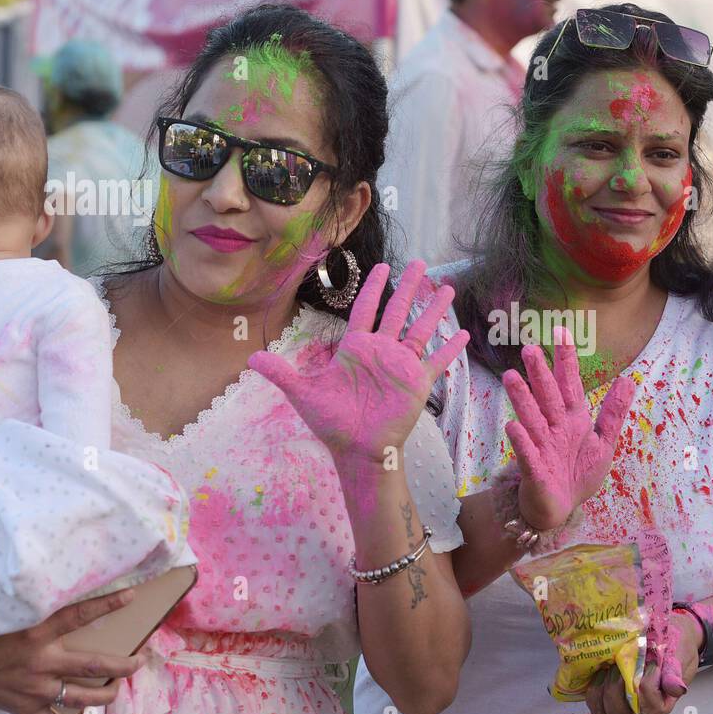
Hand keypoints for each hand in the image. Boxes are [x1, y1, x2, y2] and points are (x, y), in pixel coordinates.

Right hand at [0, 588, 144, 713]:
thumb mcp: (9, 612)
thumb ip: (37, 603)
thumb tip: (61, 581)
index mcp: (37, 633)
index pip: (81, 615)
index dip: (108, 604)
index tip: (131, 596)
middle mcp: (41, 663)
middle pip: (94, 666)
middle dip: (123, 665)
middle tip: (140, 660)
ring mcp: (34, 690)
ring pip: (82, 698)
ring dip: (106, 695)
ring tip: (119, 687)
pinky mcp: (24, 709)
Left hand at [249, 260, 469, 464]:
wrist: (358, 450)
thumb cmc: (332, 423)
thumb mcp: (303, 394)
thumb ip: (281, 373)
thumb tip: (249, 359)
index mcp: (357, 348)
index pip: (366, 309)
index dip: (374, 287)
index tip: (383, 267)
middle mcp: (382, 351)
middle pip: (398, 311)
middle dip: (409, 287)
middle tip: (421, 263)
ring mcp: (402, 366)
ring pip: (421, 329)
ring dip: (434, 309)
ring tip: (448, 288)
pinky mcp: (418, 382)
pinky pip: (437, 360)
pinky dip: (450, 347)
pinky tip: (463, 333)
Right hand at [503, 326, 635, 531]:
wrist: (561, 509)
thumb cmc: (579, 474)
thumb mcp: (604, 443)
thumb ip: (614, 412)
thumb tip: (628, 379)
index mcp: (573, 419)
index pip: (570, 384)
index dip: (565, 360)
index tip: (561, 331)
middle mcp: (554, 427)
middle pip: (547, 396)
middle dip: (539, 374)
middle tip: (529, 349)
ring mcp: (541, 446)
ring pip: (530, 418)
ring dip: (522, 399)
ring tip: (511, 377)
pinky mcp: (534, 469)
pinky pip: (527, 453)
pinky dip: (521, 441)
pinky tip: (513, 426)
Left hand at [584, 610, 699, 713]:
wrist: (663, 631)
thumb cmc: (673, 644)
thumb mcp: (679, 653)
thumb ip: (675, 671)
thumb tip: (676, 689)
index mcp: (660, 702)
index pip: (650, 708)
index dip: (647, 688)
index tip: (651, 664)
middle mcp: (638, 706)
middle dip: (616, 691)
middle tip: (619, 667)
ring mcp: (620, 699)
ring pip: (601, 710)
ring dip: (599, 689)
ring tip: (606, 668)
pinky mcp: (604, 688)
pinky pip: (591, 697)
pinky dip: (589, 683)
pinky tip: (596, 666)